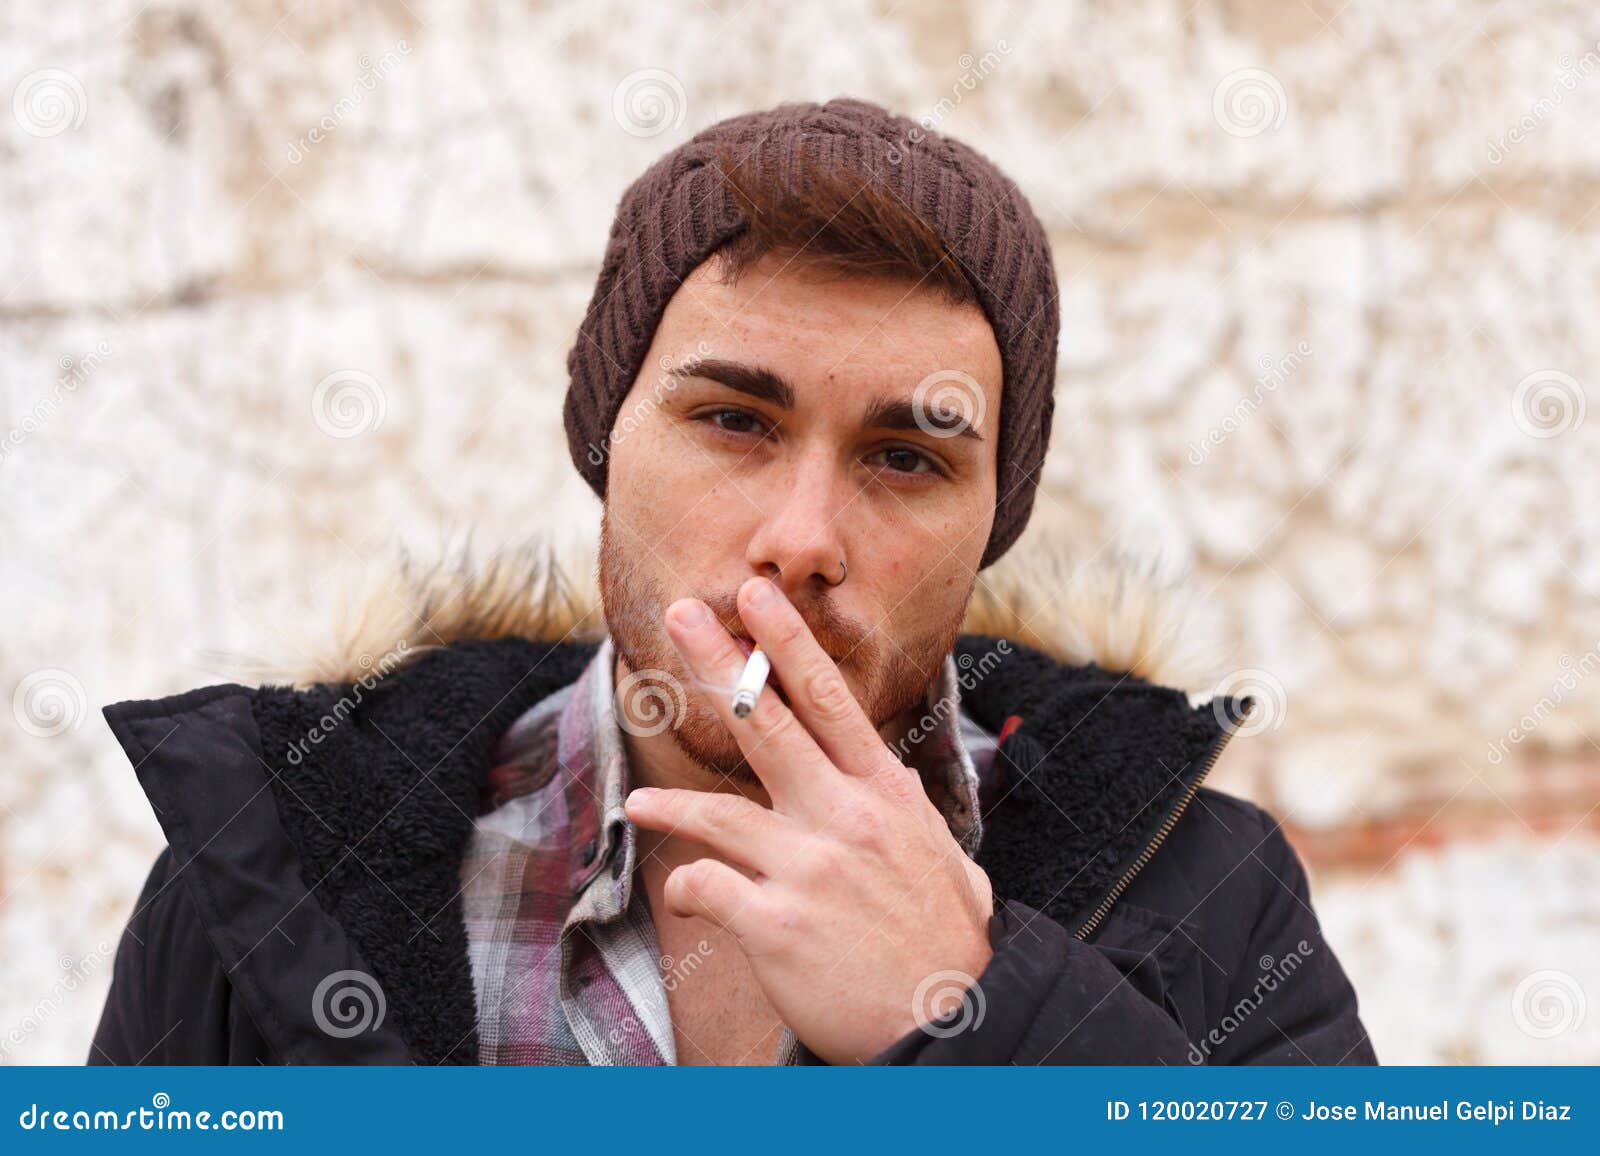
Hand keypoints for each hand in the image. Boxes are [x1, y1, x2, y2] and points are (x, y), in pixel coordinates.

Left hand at [623, 575, 993, 1063]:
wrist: (956, 1021)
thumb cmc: (948, 941)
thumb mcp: (942, 857)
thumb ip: (904, 811)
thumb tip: (887, 778)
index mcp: (884, 795)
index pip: (830, 702)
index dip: (788, 644)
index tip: (757, 596)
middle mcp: (845, 818)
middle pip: (769, 724)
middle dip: (719, 664)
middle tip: (679, 613)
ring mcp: (810, 868)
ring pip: (720, 812)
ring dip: (673, 807)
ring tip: (641, 806)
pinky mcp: (777, 922)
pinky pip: (708, 887)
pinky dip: (689, 889)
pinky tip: (684, 897)